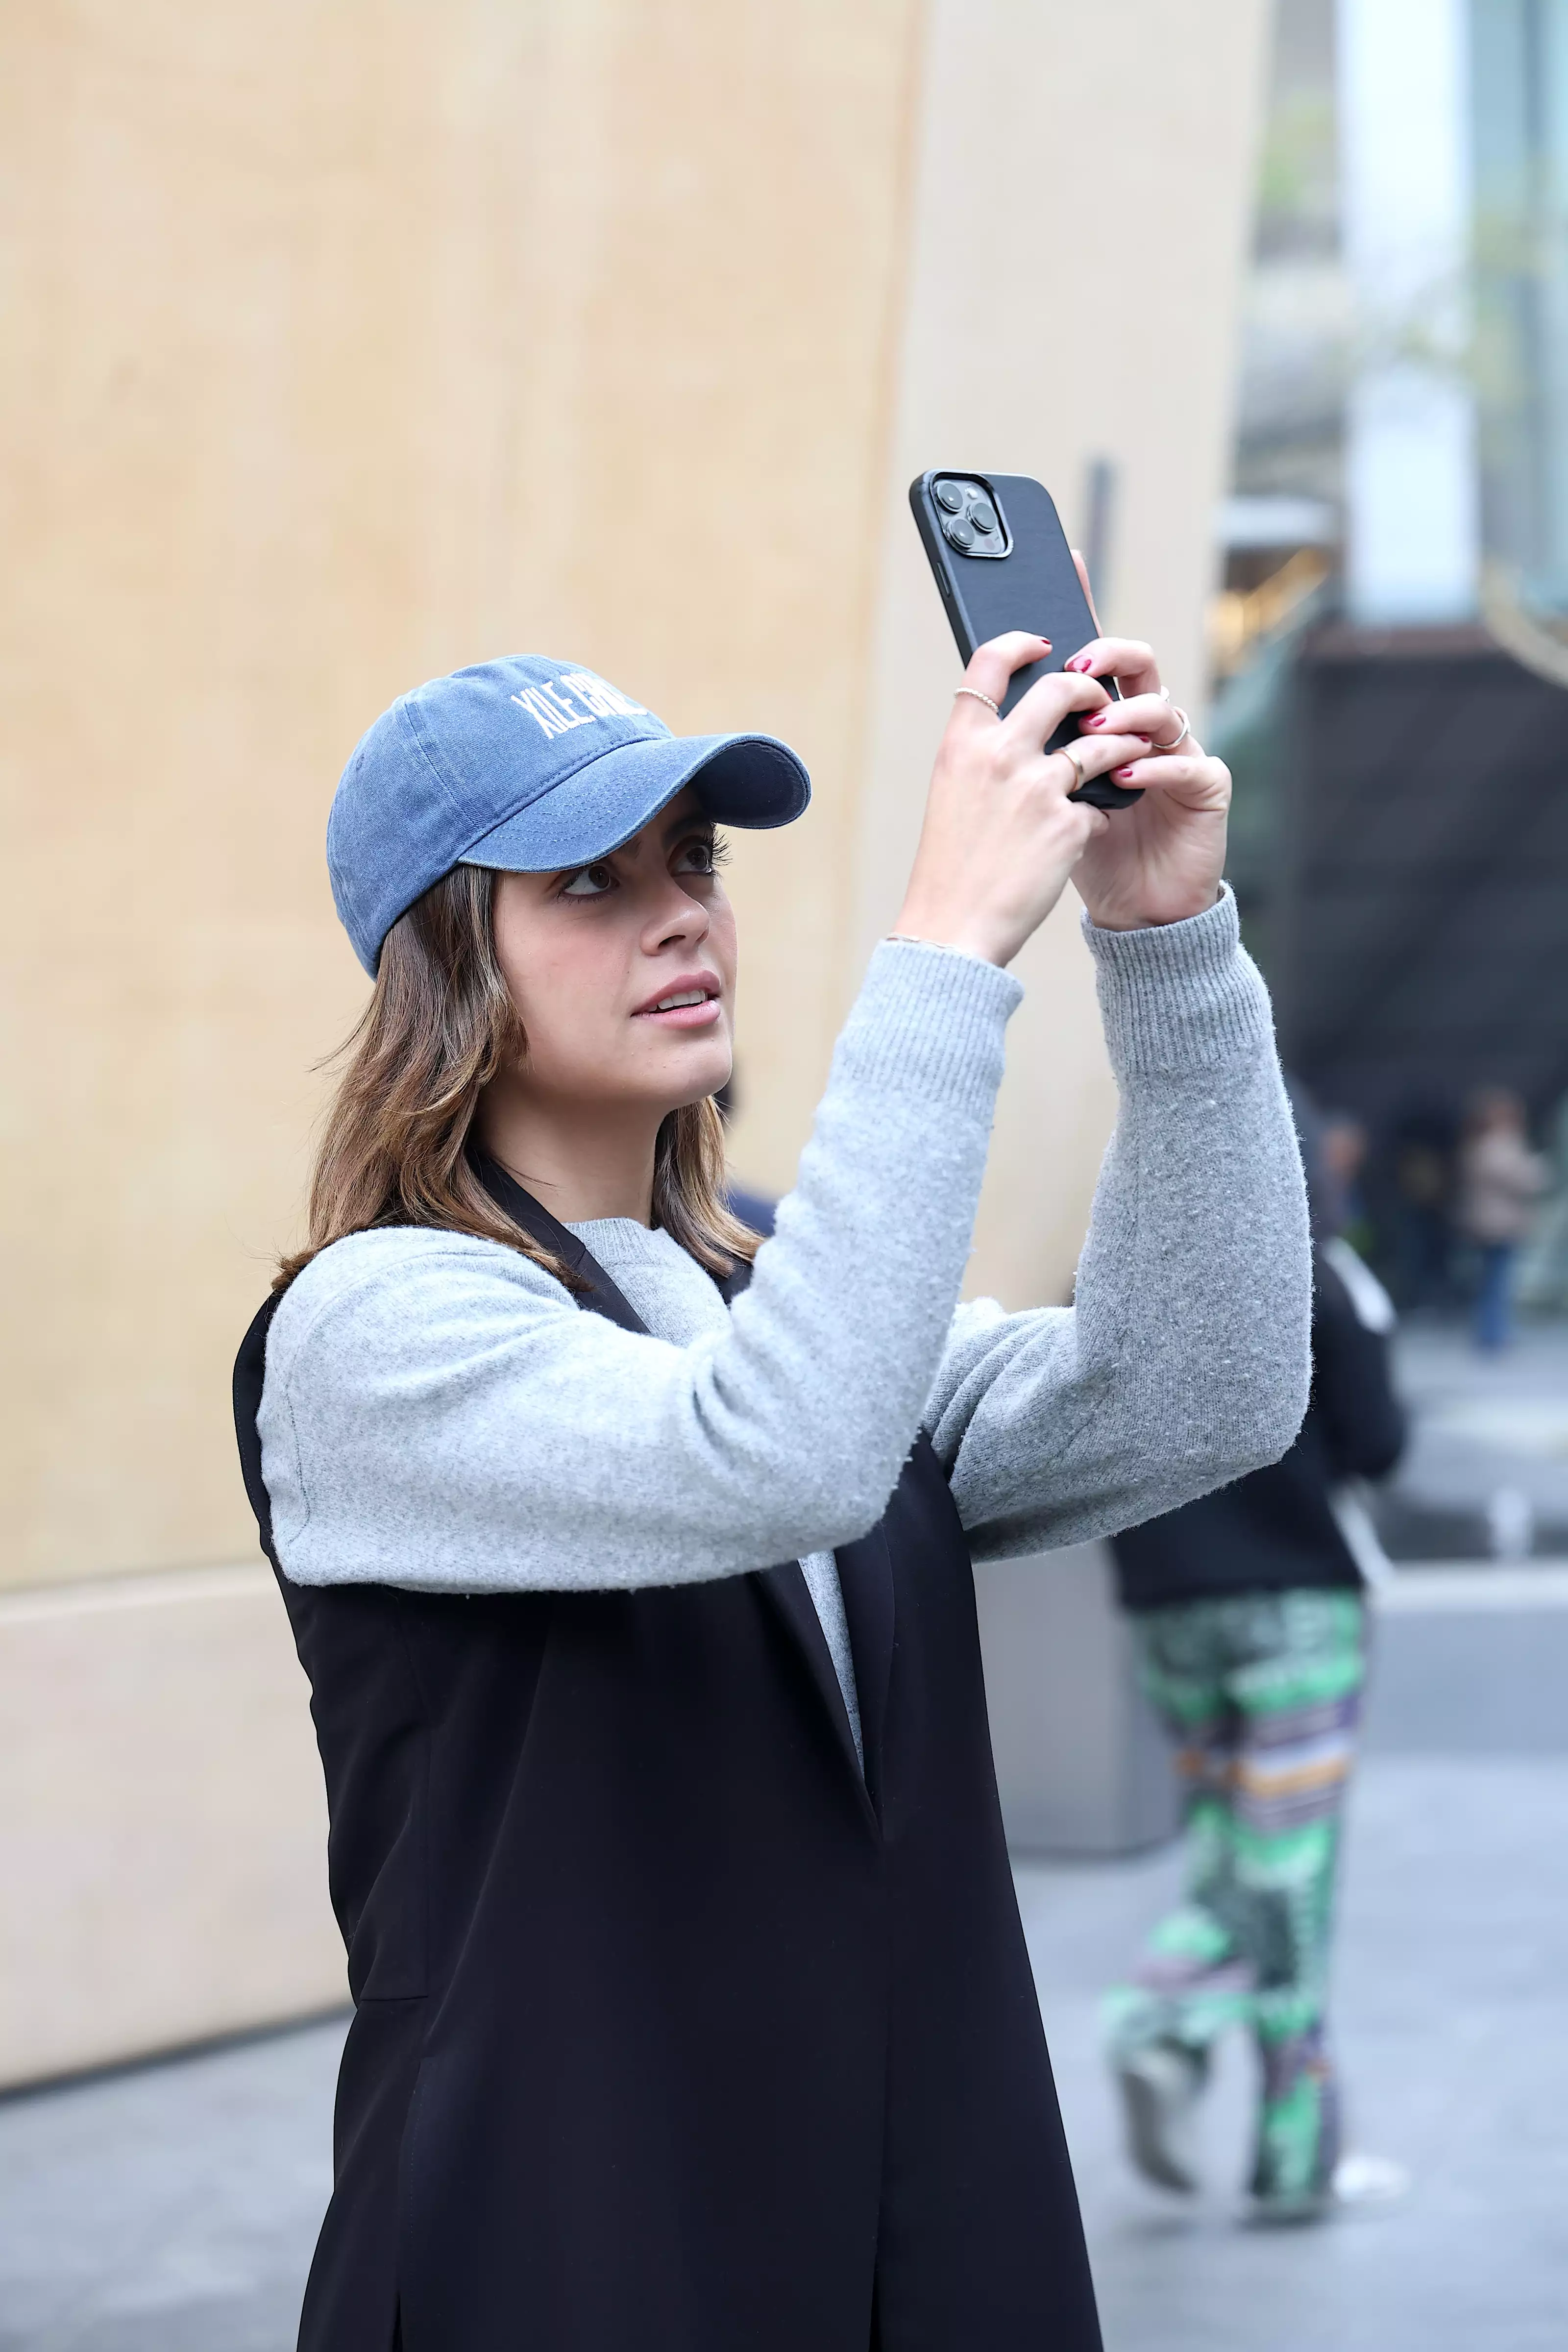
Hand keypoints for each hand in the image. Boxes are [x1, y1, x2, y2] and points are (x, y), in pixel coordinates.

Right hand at [893, 632, 1156, 967]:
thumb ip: (982, 756)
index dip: (1019, 642)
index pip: (989, 664)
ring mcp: (1037, 788)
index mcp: (961, 745)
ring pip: (1101, 742)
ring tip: (1131, 753)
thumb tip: (1021, 729)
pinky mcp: (1068, 824)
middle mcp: (999, 756)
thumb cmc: (950, 866)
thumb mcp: (953, 796)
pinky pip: (1100, 805)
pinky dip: (1098, 817)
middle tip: (1101, 702)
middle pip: (1061, 689)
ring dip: (1123, 744)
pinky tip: (1087, 835)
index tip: (1043, 643)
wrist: (953, 929)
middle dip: (1091, 689)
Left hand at [1062, 554, 1229, 931]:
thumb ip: (1033, 748)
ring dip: (1125, 716)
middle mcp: (1148, 728)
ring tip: (1094, 734)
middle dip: (1110, 655)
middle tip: (1076, 667)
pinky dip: (1152, 767)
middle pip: (1140, 664)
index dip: (1084, 610)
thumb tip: (984, 698)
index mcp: (1109, 721)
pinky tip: (1124, 778)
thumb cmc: (1086, 850)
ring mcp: (1182, 753)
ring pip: (1163, 708)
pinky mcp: (1207, 789)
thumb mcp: (1047, 794)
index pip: (1098, 656)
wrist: (1131, 911)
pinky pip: (1185, 763)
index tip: (1063, 564)